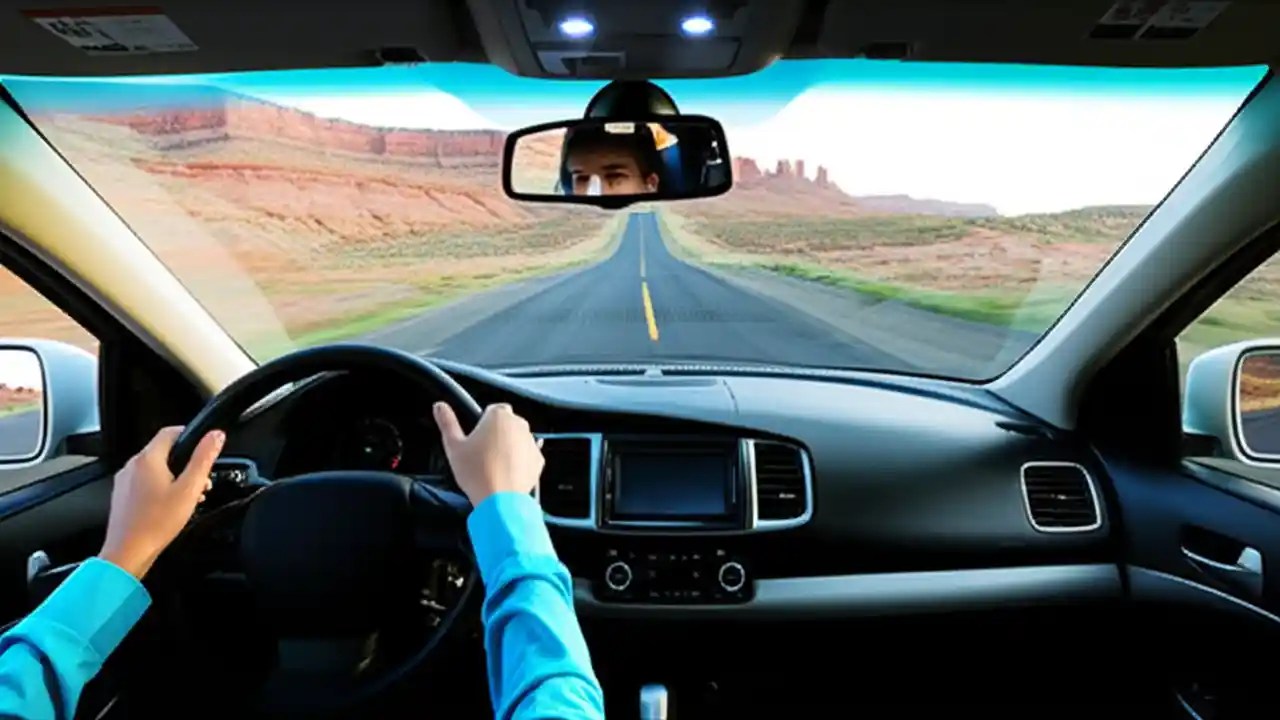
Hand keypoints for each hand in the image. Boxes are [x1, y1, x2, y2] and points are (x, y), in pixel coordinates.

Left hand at [99, 426, 224, 577]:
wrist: (128, 552)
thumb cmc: (156, 523)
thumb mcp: (189, 489)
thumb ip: (203, 459)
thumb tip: (215, 435)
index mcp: (147, 459)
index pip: (170, 432)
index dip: (190, 435)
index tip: (203, 446)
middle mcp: (131, 466)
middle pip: (163, 452)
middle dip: (186, 462)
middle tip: (201, 480)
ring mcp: (124, 482)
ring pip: (154, 469)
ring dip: (174, 477)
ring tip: (188, 497)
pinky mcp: (122, 496)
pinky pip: (144, 483)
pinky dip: (160, 488)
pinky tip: (170, 507)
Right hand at [433, 402, 543, 506]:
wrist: (500, 500)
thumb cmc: (476, 472)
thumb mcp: (454, 446)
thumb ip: (447, 422)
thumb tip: (439, 406)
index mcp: (498, 416)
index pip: (492, 409)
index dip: (483, 422)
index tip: (476, 438)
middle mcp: (519, 425)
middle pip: (506, 424)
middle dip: (497, 434)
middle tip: (482, 454)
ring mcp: (531, 442)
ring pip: (517, 439)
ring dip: (509, 447)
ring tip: (494, 466)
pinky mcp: (539, 459)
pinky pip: (527, 455)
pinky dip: (520, 461)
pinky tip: (507, 473)